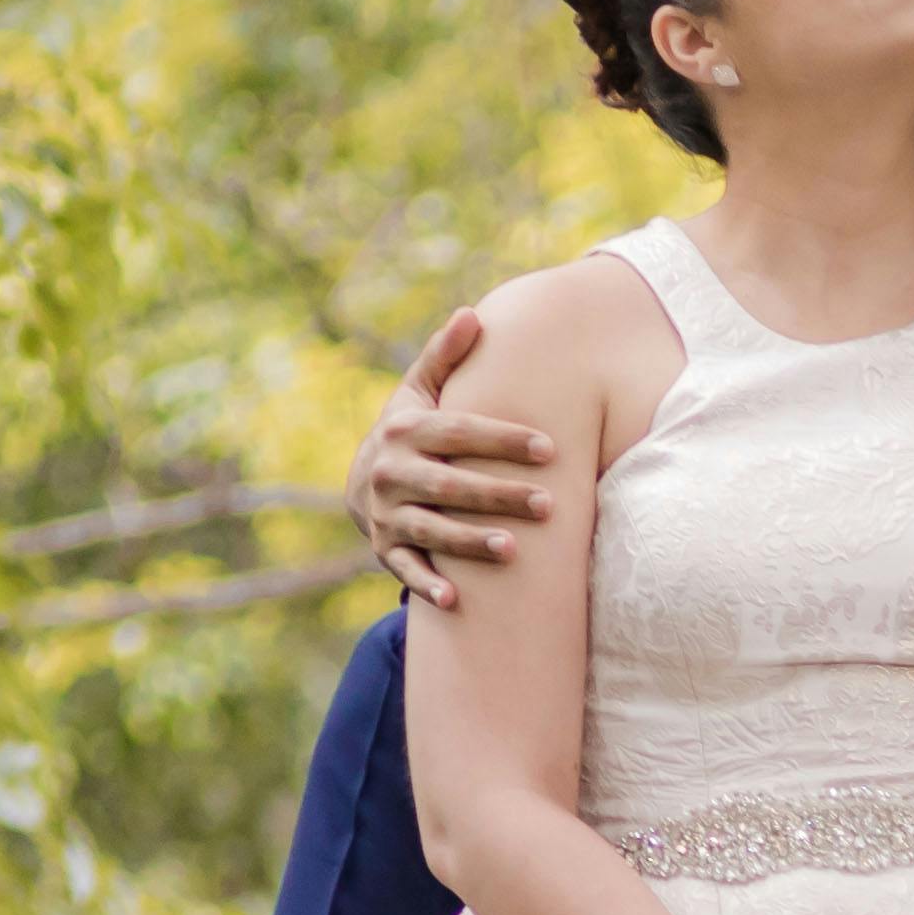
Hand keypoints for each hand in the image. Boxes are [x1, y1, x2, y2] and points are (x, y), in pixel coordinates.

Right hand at [355, 301, 554, 607]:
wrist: (362, 482)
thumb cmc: (411, 431)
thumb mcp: (420, 390)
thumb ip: (447, 355)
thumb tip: (473, 314)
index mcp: (407, 429)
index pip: (461, 433)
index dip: (504, 440)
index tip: (550, 449)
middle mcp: (393, 472)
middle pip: (452, 485)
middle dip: (500, 495)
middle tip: (549, 504)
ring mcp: (387, 514)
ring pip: (433, 529)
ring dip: (470, 541)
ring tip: (514, 549)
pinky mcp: (386, 549)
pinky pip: (405, 569)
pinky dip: (426, 585)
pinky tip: (455, 600)